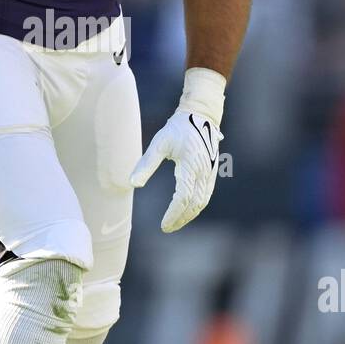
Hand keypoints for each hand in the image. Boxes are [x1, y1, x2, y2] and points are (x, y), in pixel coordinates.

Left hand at [129, 68, 224, 232]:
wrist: (201, 116)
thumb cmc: (178, 128)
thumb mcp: (159, 143)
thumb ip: (146, 164)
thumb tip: (133, 184)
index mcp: (190, 165)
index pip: (183, 197)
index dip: (173, 213)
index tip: (163, 224)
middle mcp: (203, 171)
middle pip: (194, 204)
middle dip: (181, 218)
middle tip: (167, 228)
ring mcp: (210, 172)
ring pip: (202, 201)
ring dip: (189, 215)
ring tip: (175, 223)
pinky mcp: (212, 172)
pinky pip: (206, 195)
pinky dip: (196, 206)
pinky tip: (186, 210)